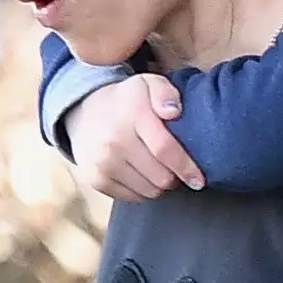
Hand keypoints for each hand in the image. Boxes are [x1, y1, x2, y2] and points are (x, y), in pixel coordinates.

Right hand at [66, 74, 206, 198]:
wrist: (84, 114)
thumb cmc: (127, 101)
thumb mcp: (147, 84)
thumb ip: (165, 92)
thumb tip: (173, 112)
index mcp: (132, 115)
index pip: (165, 149)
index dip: (186, 168)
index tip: (199, 178)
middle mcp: (115, 141)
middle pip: (161, 176)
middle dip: (175, 177)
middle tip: (175, 168)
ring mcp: (103, 163)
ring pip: (149, 191)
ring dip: (159, 184)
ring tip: (157, 169)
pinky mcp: (96, 180)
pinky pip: (133, 197)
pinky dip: (142, 190)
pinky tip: (141, 174)